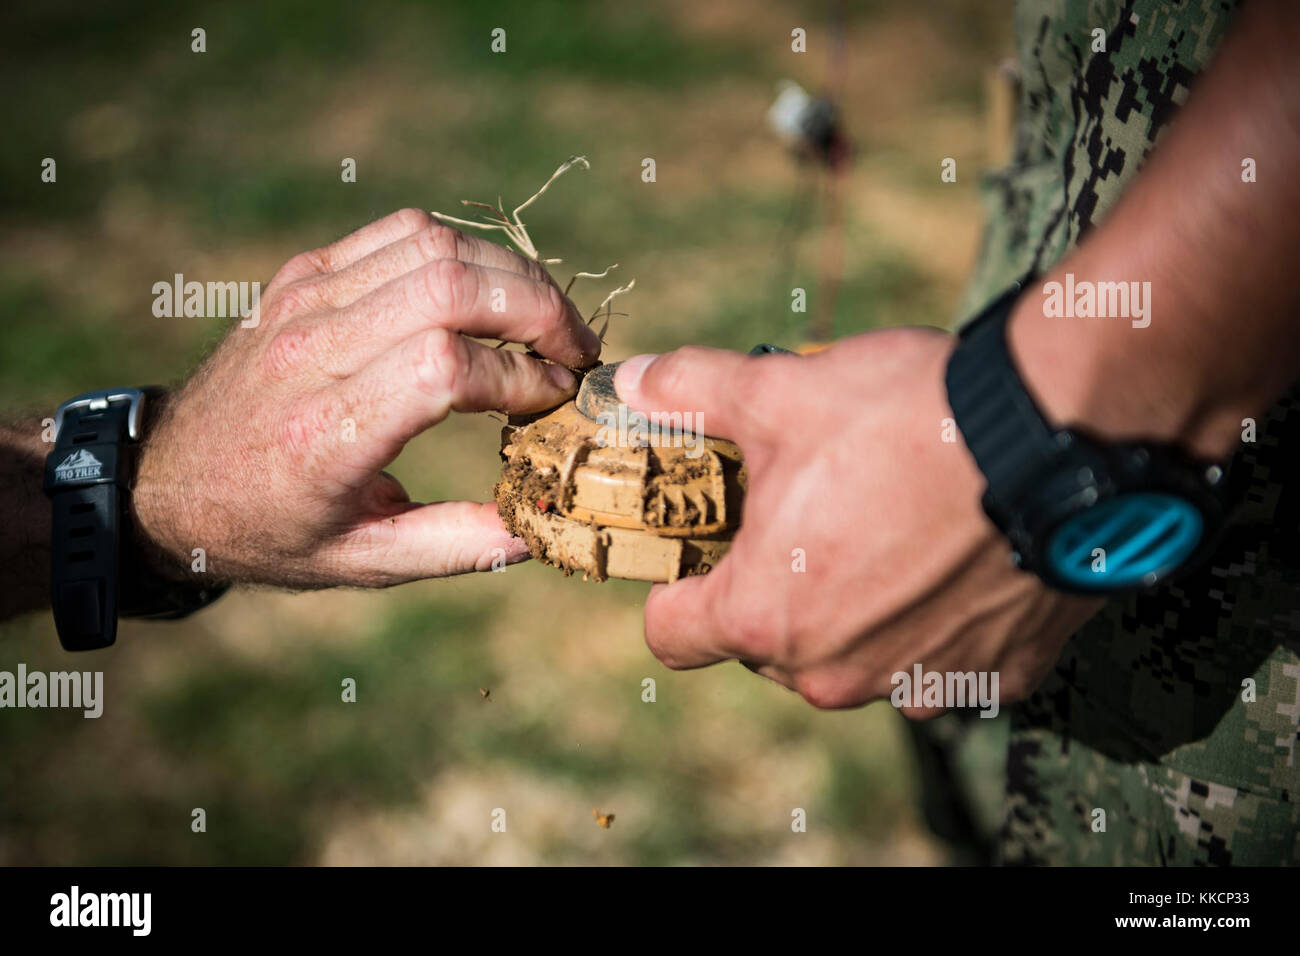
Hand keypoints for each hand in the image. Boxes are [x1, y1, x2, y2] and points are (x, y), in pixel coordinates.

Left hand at [133, 208, 599, 587]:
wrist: (168, 479)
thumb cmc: (269, 531)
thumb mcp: (360, 563)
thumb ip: (454, 545)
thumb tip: (540, 526)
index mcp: (326, 433)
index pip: (446, 366)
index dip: (520, 378)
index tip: (552, 405)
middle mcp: (314, 351)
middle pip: (449, 286)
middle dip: (538, 309)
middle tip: (577, 351)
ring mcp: (305, 300)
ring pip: (432, 244)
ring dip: (510, 273)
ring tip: (547, 320)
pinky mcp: (304, 274)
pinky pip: (402, 233)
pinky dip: (463, 252)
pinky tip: (489, 294)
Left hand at [613, 330, 1098, 715]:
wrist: (1055, 435)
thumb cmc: (905, 420)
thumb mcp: (780, 392)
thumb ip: (691, 393)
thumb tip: (633, 383)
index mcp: (764, 618)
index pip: (671, 636)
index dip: (675, 588)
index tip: (704, 545)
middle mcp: (834, 674)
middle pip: (765, 646)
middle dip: (773, 588)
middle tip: (806, 515)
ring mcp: (918, 684)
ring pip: (850, 656)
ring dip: (854, 609)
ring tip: (886, 526)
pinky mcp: (997, 677)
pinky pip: (939, 660)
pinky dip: (936, 620)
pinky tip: (956, 555)